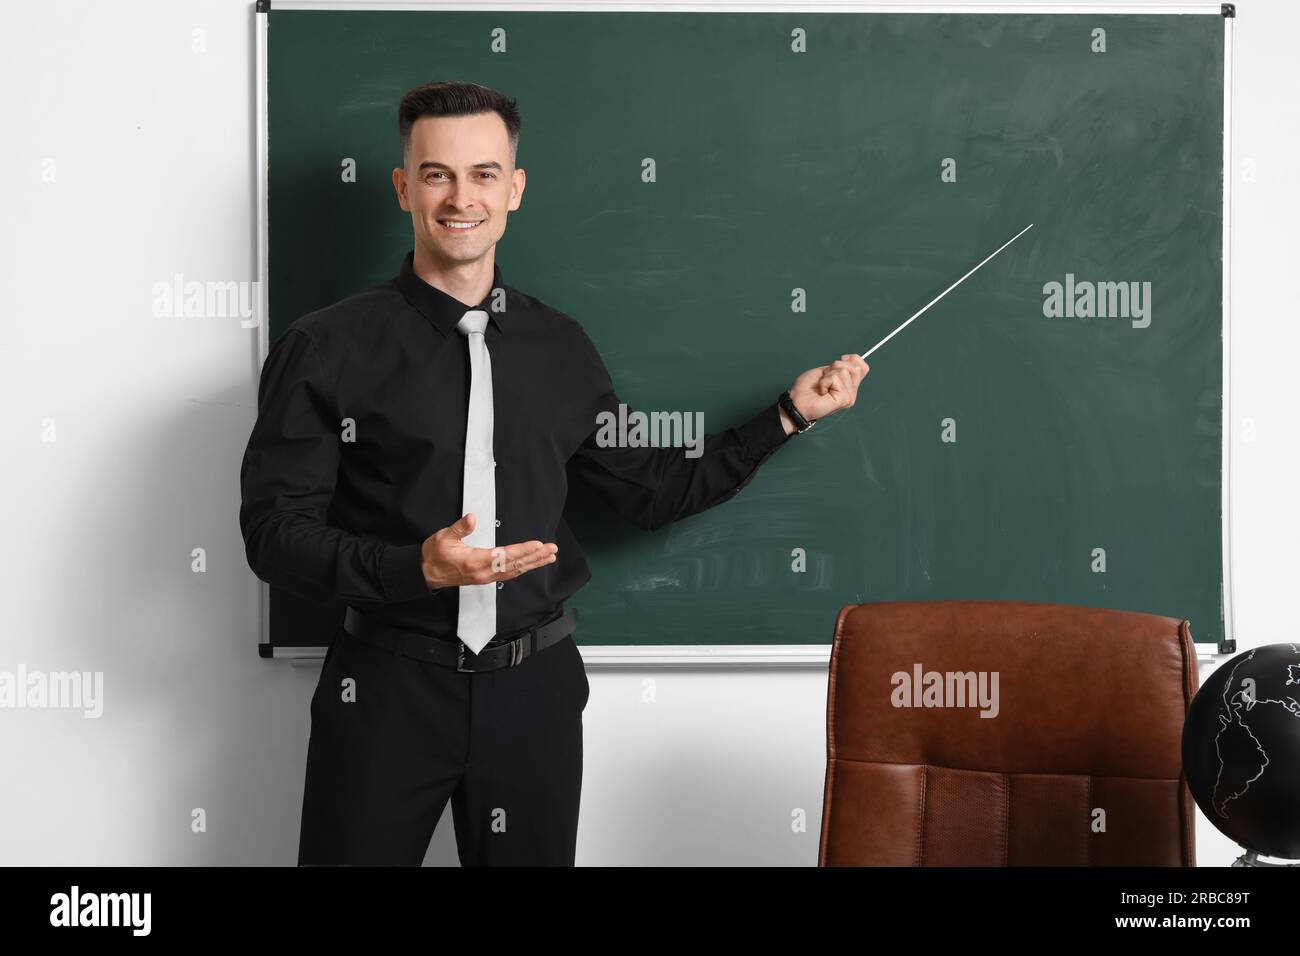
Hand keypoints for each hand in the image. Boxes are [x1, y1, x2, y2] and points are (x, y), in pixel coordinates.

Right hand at [419, 512, 557, 589]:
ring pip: (515, 571)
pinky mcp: (486, 577)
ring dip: (533, 564)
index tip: (538, 545)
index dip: (523, 550)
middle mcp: (485, 572)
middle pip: (515, 565)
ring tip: (549, 557)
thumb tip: (471, 517)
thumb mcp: (443, 537)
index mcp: (476, 562)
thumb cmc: (434, 556)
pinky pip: (509, 574)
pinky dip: (523, 568)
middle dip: (535, 557)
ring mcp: (486, 577)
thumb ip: (460, 528)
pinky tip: (531, 564)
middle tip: (552, 550)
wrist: (425, 573)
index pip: (505, 556)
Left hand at [780, 354, 869, 432]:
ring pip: (845, 371)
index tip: (837, 363)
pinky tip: (822, 392)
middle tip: (825, 379)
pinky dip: (825, 381)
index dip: (853, 360)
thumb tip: (851, 357)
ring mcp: (850, 397)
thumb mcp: (826, 372)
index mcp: (848, 385)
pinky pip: (836, 379)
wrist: (797, 402)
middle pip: (855, 367)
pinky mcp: (845, 399)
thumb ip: (840, 367)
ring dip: (828, 375)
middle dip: (836, 367)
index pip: (863, 367)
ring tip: (822, 386)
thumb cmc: (807, 388)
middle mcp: (852, 392)